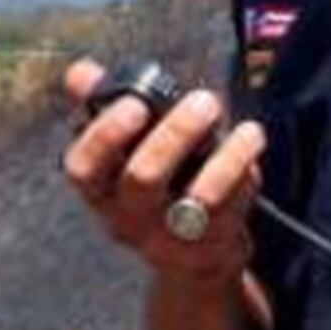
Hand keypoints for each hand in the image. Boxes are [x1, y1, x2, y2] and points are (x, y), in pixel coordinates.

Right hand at [62, 57, 266, 284]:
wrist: (188, 257)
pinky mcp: (211, 246)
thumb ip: (103, 106)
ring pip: (198, 198)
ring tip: (242, 125)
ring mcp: (171, 238)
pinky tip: (251, 141)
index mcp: (100, 189)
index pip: (83, 167)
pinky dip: (245, 171)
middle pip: (143, 178)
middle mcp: (129, 218)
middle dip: (175, 133)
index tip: (135, 103)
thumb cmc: (154, 180)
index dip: (105, 135)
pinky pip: (233, 209)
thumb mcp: (123, 149)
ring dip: (224, 157)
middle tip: (204, 100)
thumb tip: (79, 72)